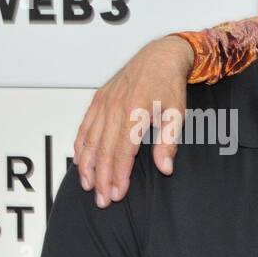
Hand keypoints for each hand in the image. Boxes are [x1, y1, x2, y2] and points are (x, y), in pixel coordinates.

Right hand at [75, 36, 193, 208]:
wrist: (159, 56)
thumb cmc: (170, 85)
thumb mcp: (177, 114)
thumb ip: (169, 142)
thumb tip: (165, 168)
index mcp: (133, 112)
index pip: (122, 153)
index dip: (118, 176)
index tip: (117, 195)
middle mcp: (113, 108)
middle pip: (103, 151)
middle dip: (102, 179)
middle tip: (102, 200)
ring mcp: (102, 104)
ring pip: (89, 141)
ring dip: (87, 166)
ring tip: (88, 187)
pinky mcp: (97, 100)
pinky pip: (84, 127)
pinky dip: (80, 146)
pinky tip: (80, 161)